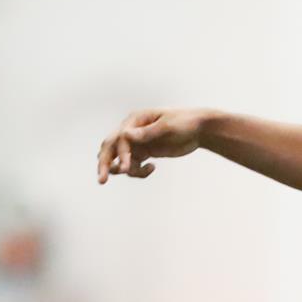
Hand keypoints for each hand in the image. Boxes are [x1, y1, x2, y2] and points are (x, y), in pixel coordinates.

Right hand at [95, 108, 209, 183]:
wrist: (199, 129)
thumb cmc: (184, 122)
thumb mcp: (167, 126)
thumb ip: (147, 132)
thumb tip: (126, 135)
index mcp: (135, 120)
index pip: (119, 138)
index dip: (120, 154)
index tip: (126, 168)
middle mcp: (132, 131)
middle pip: (112, 148)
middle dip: (105, 164)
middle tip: (101, 180)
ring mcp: (138, 142)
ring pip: (121, 160)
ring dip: (125, 170)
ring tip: (139, 172)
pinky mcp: (145, 152)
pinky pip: (134, 165)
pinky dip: (139, 171)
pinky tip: (152, 168)